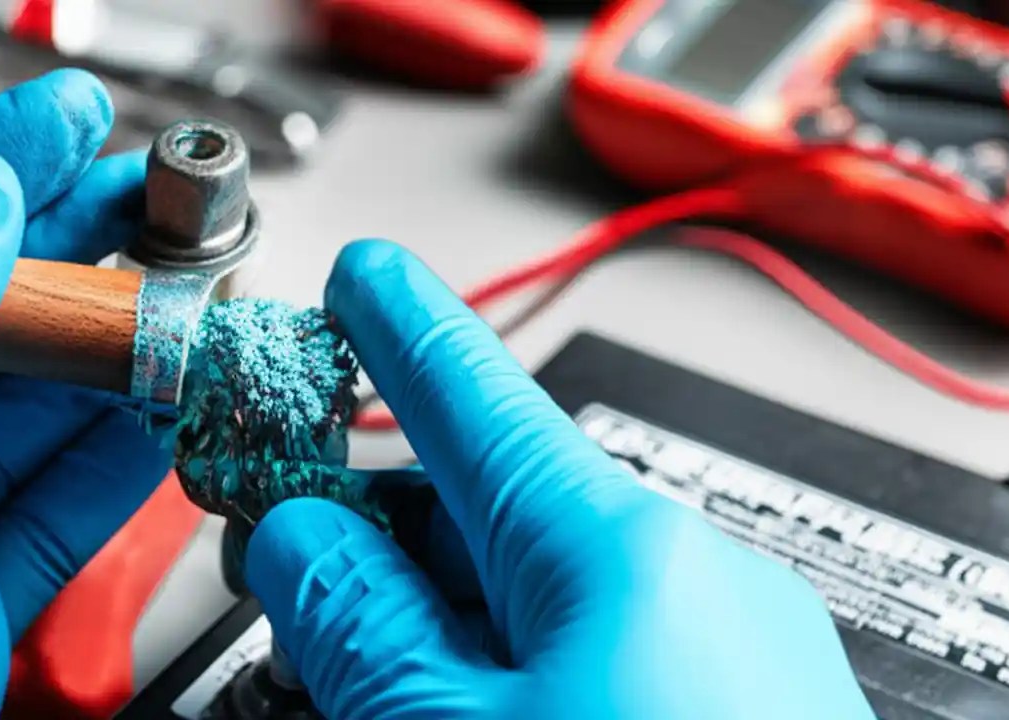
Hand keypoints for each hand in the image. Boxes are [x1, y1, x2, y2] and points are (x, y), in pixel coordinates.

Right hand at [245, 240, 875, 718]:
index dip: (401, 328)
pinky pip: (588, 655)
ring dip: (428, 616)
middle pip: (490, 506)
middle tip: (283, 535)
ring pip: (531, 594)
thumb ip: (363, 628)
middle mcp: (680, 575)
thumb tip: (300, 539)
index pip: (474, 396)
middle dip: (378, 520)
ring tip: (346, 659)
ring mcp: (715, 649)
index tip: (362, 278)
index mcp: (614, 547)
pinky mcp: (725, 710)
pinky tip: (447, 701)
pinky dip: (499, 668)